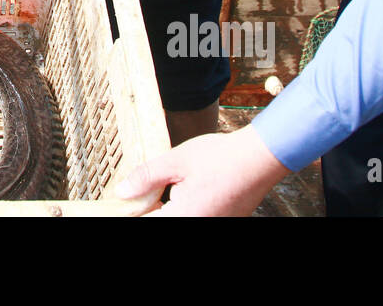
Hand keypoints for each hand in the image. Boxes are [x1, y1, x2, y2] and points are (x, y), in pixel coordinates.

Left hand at [116, 126, 289, 215]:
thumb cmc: (221, 158)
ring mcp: (213, 223)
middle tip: (144, 189)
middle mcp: (199, 225)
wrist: (260, 158)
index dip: (134, 211)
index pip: (148, 220)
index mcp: (184, 217)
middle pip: (163, 218)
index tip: (126, 200)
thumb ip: (146, 178)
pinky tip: (189, 188)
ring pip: (179, 216)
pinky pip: (195, 215)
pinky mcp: (223, 220)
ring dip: (168, 206)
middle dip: (151, 207)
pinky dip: (186, 206)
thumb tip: (122, 192)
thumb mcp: (175, 161)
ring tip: (173, 184)